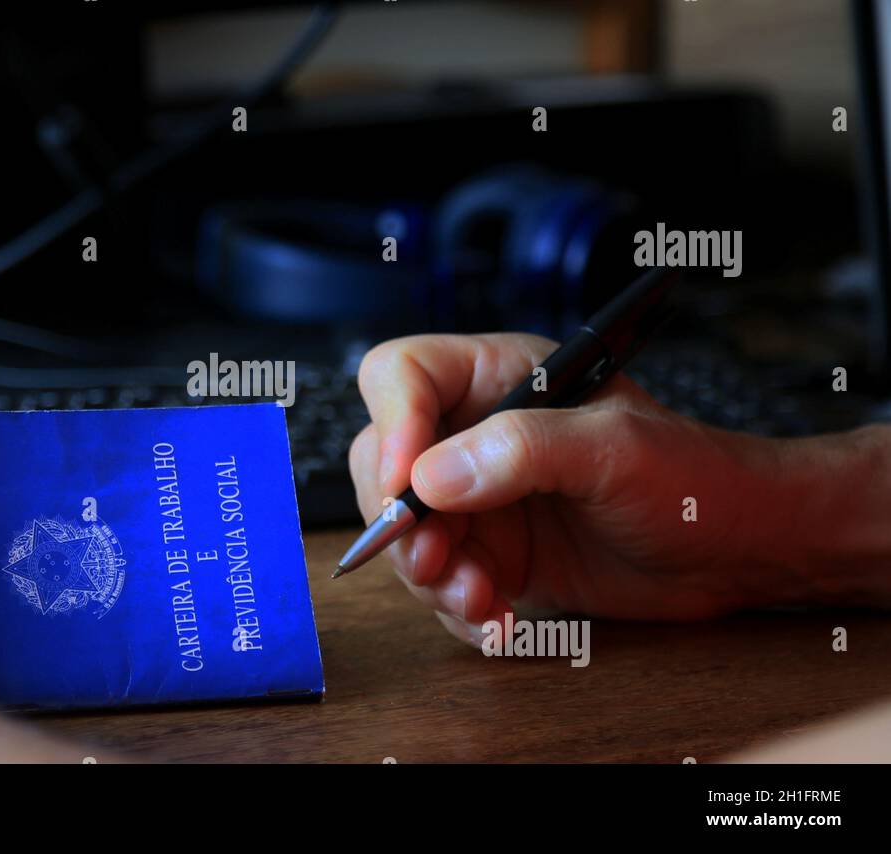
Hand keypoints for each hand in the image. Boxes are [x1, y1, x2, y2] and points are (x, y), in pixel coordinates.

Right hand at [349, 333, 890, 644]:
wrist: (735, 551)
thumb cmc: (692, 478)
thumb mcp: (613, 449)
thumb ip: (522, 450)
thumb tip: (429, 477)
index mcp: (499, 377)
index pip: (402, 377)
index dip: (391, 425)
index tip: (404, 486)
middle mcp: (476, 433)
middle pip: (384, 461)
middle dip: (402, 520)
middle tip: (437, 559)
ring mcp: (481, 498)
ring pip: (407, 531)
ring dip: (431, 575)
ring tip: (481, 600)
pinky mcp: (493, 553)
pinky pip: (441, 581)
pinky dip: (458, 609)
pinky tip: (498, 620)